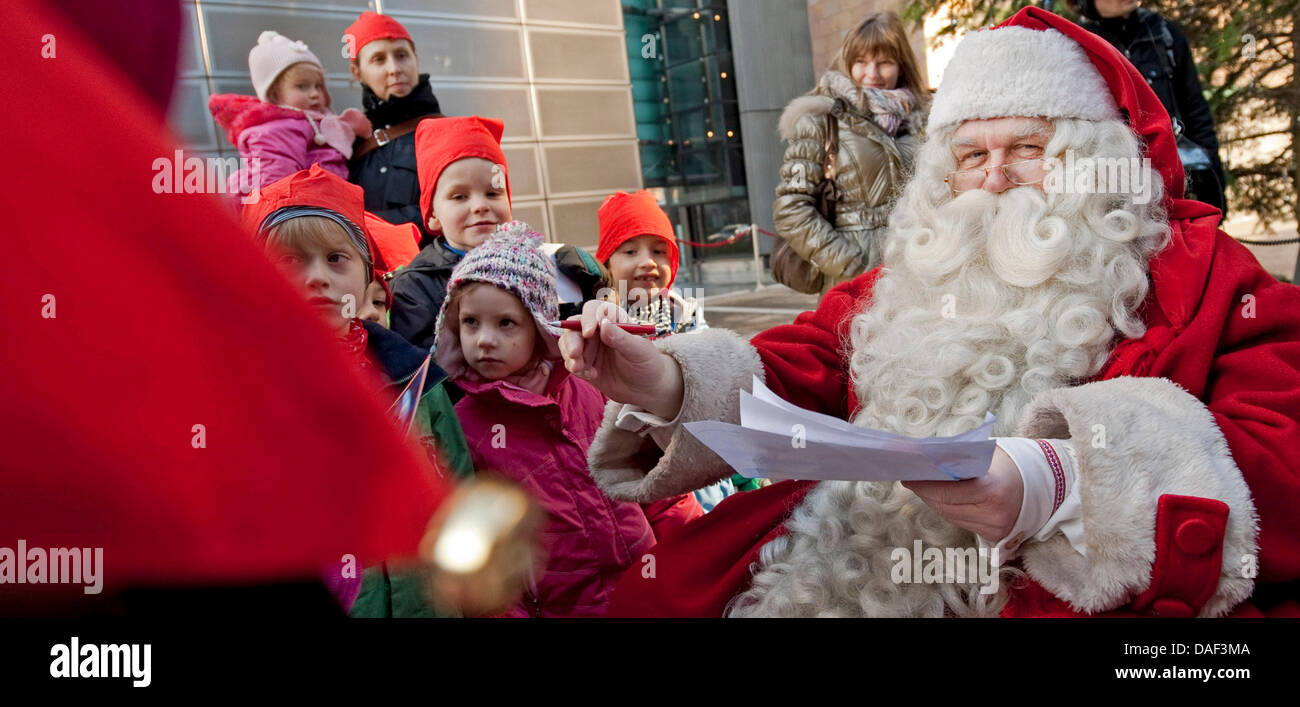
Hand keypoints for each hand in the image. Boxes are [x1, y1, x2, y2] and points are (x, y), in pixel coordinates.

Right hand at [557, 300, 683, 418]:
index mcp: (613, 320)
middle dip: (571, 340)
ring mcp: (589, 348)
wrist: (647, 388)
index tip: (588, 332)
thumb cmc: (648, 363)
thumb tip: (603, 324)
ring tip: (581, 369)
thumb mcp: (639, 351)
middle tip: (575, 354)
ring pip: (568, 344)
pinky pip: (571, 362)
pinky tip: (592, 375)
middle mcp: (597, 331)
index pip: (593, 310)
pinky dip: (576, 368)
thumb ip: (621, 338)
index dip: (588, 319)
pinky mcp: (584, 364)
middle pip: (574, 327)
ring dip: (570, 356)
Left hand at [901, 446, 1023, 543]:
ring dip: (933, 501)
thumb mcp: (985, 455)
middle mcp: (994, 515)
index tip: (907, 476)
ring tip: (920, 487)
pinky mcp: (994, 536)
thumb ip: (957, 459)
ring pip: (950, 516)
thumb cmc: (1008, 464)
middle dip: (924, 492)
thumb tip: (923, 460)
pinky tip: (938, 498)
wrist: (1042, 484)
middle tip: (910, 479)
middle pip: (945, 507)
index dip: (923, 485)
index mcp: (993, 490)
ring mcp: (995, 529)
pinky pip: (961, 522)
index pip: (947, 492)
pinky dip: (947, 509)